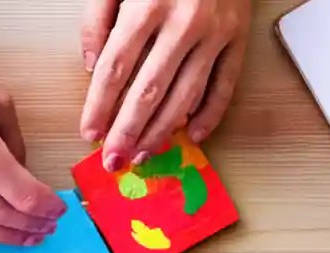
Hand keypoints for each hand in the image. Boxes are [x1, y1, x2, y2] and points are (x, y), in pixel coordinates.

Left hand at [80, 0, 250, 169]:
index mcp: (147, 5)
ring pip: (186, 94)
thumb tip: (93, 67)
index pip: (115, 68)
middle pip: (149, 90)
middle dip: (128, 131)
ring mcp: (216, 33)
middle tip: (114, 160)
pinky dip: (210, 115)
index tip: (89, 132)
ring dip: (162, 131)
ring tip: (143, 155)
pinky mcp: (239, 38)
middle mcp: (183, 23)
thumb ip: (98, 19)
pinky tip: (192, 136)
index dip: (99, 105)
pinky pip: (225, 85)